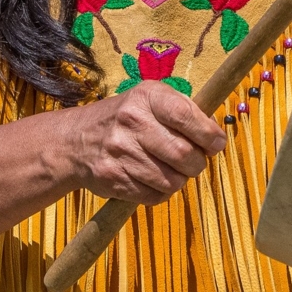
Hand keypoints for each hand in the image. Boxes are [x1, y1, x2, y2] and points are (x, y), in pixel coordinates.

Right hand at [66, 82, 226, 204]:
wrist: (75, 141)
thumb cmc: (125, 118)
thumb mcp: (149, 100)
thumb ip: (184, 111)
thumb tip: (216, 136)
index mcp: (146, 97)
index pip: (185, 115)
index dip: (208, 134)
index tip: (216, 144)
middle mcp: (131, 121)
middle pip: (183, 153)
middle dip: (197, 162)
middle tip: (194, 160)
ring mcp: (120, 152)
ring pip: (172, 180)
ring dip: (180, 179)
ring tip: (171, 169)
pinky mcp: (114, 179)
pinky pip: (155, 195)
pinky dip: (162, 191)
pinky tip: (153, 178)